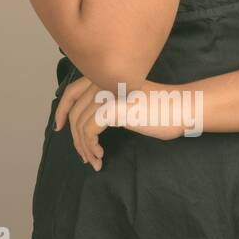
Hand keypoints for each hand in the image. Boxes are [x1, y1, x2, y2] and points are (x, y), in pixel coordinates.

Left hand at [54, 75, 184, 171]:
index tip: (58, 127)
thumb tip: (85, 125)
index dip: (61, 110)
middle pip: (74, 112)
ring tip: (96, 161)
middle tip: (85, 157)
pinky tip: (101, 155)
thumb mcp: (125, 102)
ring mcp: (105, 93)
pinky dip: (91, 146)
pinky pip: (89, 130)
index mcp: (103, 77)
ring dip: (85, 147)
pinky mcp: (112, 107)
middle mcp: (101, 81)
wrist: (180, 108)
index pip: (71, 92)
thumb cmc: (158, 109)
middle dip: (76, 138)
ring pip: (80, 124)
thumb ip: (106, 104)